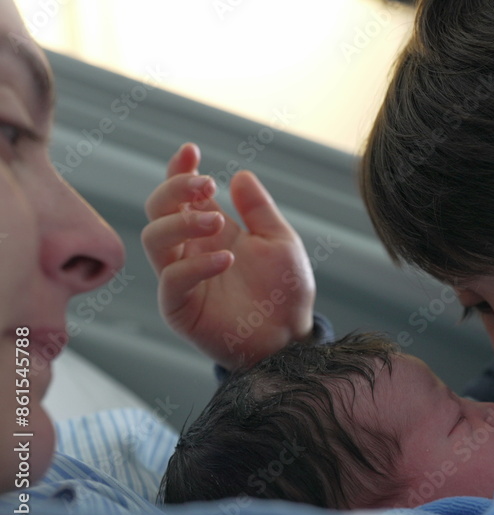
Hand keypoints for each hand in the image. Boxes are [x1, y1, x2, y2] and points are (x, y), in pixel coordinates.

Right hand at [142, 143, 315, 369]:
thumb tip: (240, 175)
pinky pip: (173, 280)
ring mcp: (182, 277)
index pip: (183, 194)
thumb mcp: (279, 241)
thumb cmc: (284, 290)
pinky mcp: (180, 307)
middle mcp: (190, 249)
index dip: (180, 170)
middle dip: (175, 189)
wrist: (291, 336)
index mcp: (211, 230)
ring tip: (217, 222)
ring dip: (182, 222)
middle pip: (157, 209)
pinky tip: (226, 259)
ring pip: (154, 239)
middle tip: (206, 184)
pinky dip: (196, 265)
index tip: (191, 151)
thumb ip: (259, 210)